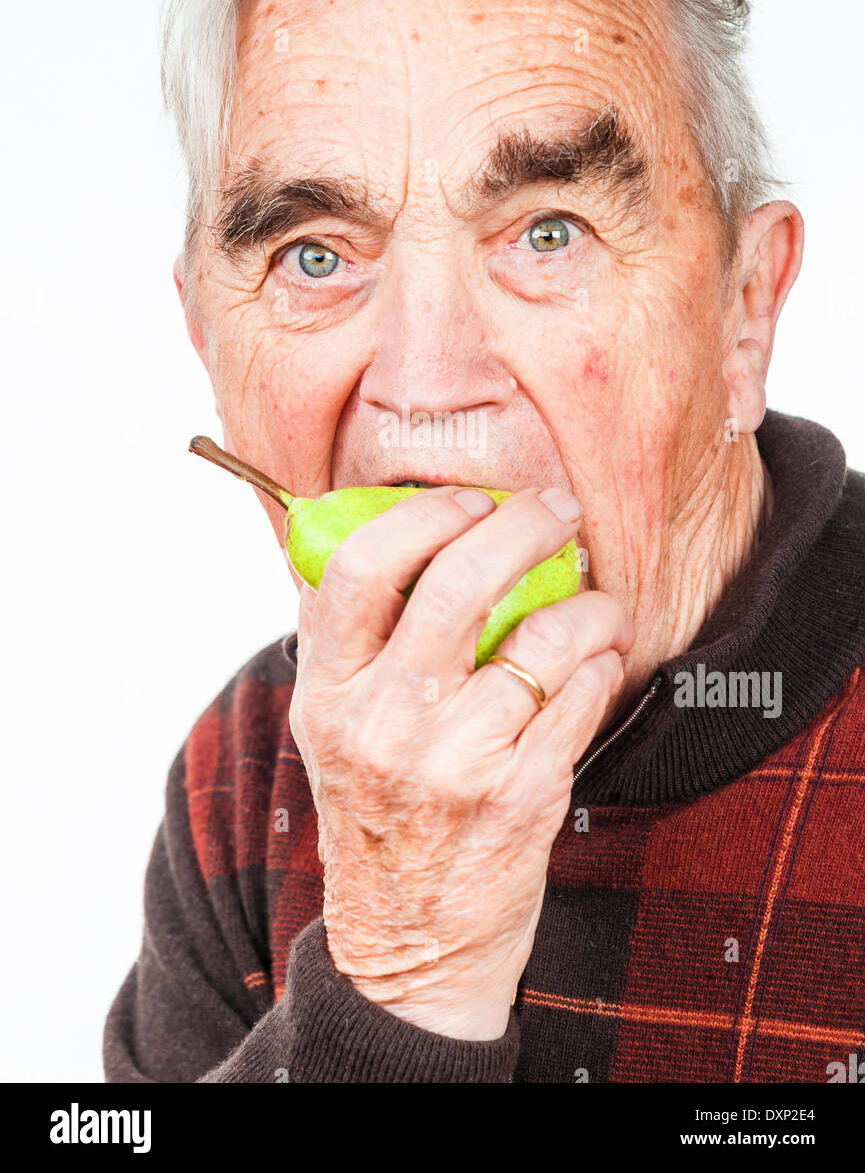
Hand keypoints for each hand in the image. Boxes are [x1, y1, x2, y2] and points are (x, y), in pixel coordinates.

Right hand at [289, 485, 633, 1039]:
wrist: (409, 946)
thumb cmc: (379, 816)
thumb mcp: (333, 729)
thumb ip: (351, 642)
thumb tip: (390, 532)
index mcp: (328, 694)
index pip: (359, 570)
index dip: (421, 515)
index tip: (467, 501)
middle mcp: (383, 725)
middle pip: (457, 583)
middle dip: (521, 525)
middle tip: (556, 509)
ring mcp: (454, 764)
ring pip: (541, 638)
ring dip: (588, 603)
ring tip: (597, 602)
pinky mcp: (521, 798)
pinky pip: (581, 697)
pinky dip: (601, 663)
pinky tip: (600, 660)